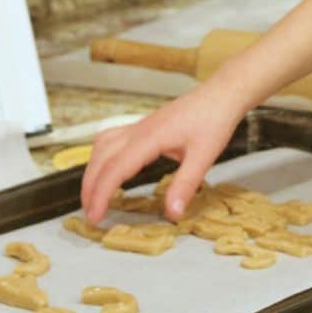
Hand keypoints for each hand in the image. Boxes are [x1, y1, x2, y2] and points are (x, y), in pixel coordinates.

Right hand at [80, 77, 247, 223]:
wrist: (222, 95)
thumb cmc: (215, 121)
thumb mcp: (204, 156)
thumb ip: (186, 185)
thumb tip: (172, 213)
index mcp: (149, 138)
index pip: (115, 169)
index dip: (101, 195)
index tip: (96, 217)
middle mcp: (138, 131)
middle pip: (100, 158)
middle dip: (90, 187)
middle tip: (90, 214)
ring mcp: (139, 126)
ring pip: (101, 146)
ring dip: (92, 170)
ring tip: (93, 195)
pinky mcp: (144, 125)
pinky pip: (111, 139)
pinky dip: (102, 156)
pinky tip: (107, 167)